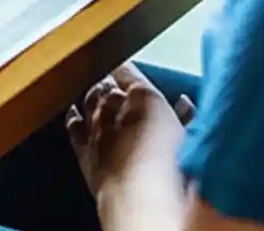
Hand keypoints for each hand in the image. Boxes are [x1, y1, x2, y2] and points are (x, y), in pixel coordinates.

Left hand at [66, 64, 188, 225]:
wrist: (139, 196)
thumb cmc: (173, 167)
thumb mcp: (190, 137)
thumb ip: (185, 116)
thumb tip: (184, 102)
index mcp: (143, 98)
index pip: (128, 73)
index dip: (125, 69)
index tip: (125, 66)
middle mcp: (114, 107)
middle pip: (107, 87)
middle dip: (109, 83)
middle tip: (112, 82)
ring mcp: (95, 128)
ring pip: (89, 101)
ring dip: (93, 95)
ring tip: (96, 90)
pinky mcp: (83, 150)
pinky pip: (73, 126)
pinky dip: (73, 116)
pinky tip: (73, 111)